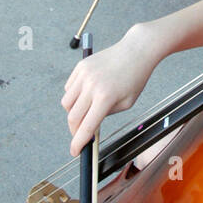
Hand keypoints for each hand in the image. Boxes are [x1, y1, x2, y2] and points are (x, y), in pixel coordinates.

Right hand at [62, 27, 158, 155]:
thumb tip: (90, 125)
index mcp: (106, 98)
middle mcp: (92, 86)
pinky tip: (86, 94)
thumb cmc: (135, 78)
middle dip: (74, 130)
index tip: (75, 152)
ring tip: (86, 111)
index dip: (78, 143)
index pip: (86, 127)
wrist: (136, 50)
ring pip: (67, 103)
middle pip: (72, 117)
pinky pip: (69, 87)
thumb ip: (106, 114)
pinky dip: (74, 95)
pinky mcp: (81, 66)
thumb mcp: (126, 103)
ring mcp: (84, 75)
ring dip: (73, 112)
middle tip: (80, 135)